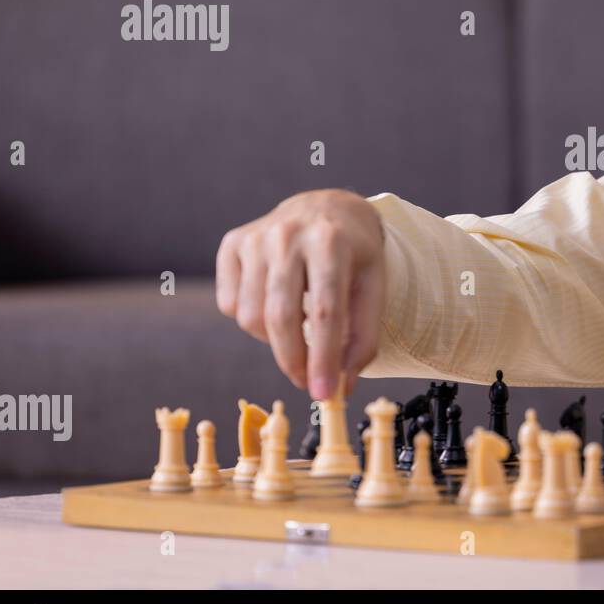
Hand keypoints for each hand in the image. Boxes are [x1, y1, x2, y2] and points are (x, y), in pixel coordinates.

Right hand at [215, 189, 385, 399]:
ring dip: (275, 340)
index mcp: (331, 241)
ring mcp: (255, 237)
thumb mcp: (374, 287)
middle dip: (294, 362)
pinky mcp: (232, 243)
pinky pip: (230, 304)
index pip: (325, 311)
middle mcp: (288, 234)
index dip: (323, 358)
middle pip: (281, 317)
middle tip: (308, 383)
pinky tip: (277, 302)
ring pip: (250, 316)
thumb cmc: (355, 254)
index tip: (324, 395)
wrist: (329, 209)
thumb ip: (363, 338)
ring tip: (300, 328)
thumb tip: (341, 387)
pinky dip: (252, 318)